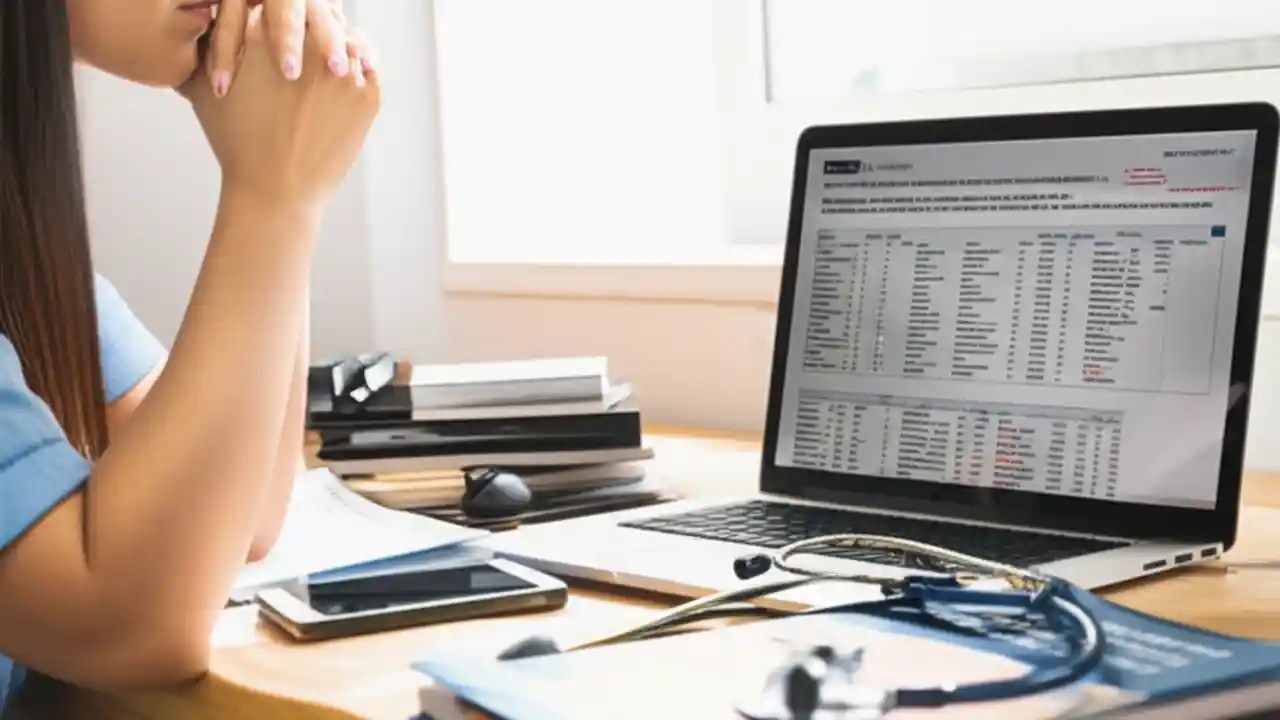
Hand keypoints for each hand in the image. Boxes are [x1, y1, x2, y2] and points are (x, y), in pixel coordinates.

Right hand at [182, 7, 379, 208]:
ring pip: (347, 38)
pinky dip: (360, 66)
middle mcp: (306, 48)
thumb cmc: (235, 143)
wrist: (274, 192)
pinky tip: (346, 78)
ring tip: (329, 59)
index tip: (285, 25)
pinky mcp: (367, 94)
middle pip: (317, 16)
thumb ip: (206, 46)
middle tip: (315, 27)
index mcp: (262, 36)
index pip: (280, 7)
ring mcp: (341, 72)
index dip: (282, 16)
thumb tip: (205, 19)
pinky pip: (370, 65)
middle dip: (314, 24)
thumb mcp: (204, 89)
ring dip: (339, 44)